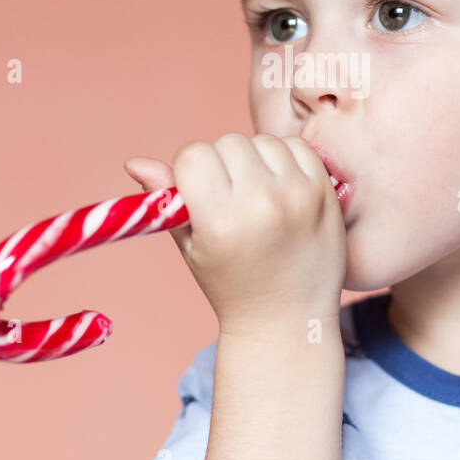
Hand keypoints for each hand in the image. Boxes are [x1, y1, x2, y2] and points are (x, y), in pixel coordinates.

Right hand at [124, 133, 346, 333]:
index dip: (190, 171)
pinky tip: (281, 189)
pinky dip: (286, 160)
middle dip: (222, 164)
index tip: (198, 194)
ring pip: (262, 141)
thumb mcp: (190, 246)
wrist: (289, 319)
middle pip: (227, 142)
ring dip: (255, 159)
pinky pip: (297, 146)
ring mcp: (298, 196)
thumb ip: (163, 201)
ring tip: (257, 195)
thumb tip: (135, 162)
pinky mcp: (325, 192)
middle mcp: (261, 203)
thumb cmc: (232, 285)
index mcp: (220, 220)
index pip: (192, 155)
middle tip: (230, 199)